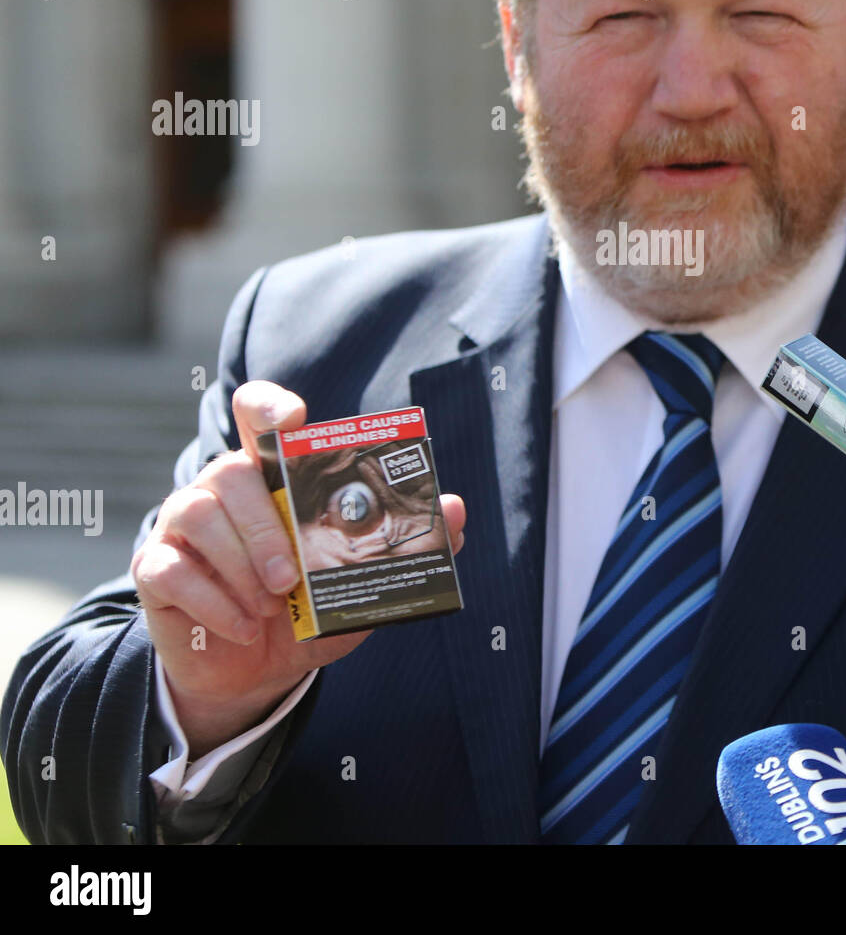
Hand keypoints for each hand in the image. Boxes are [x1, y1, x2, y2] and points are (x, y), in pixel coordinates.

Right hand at [131, 382, 466, 756]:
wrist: (255, 673)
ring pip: (199, 512)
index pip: (258, 413)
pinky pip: (173, 568)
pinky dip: (214, 601)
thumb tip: (457, 510)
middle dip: (266, 525)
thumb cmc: (308, 612)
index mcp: (272, 476)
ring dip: (242, 564)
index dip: (270, 405)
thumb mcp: (361, 582)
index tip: (292, 418)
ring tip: (272, 605)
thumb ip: (404, 545)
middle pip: (230, 469)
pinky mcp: (156, 567)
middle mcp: (223, 486)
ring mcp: (183, 524)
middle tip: (291, 577)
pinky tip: (242, 626)